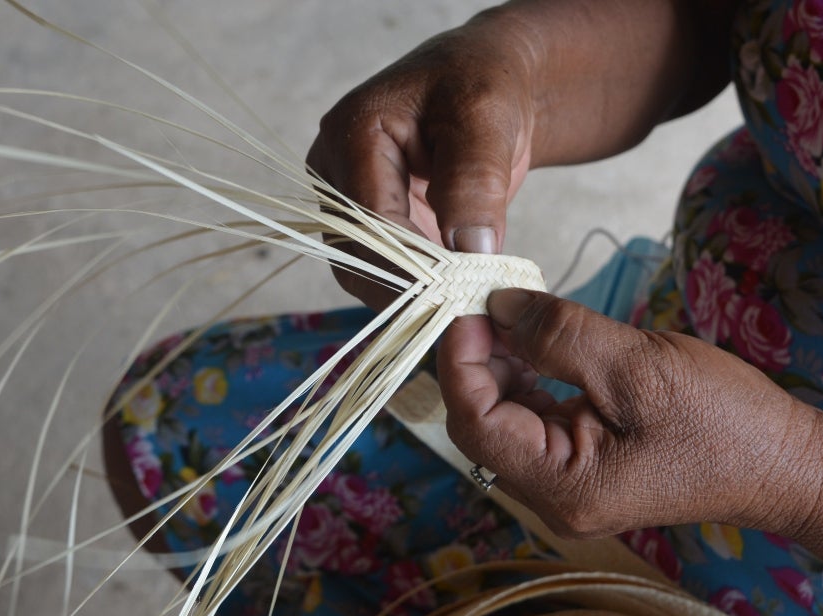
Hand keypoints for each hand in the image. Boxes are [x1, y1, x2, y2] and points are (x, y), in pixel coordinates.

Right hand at [306, 20, 535, 308]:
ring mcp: (349, 203)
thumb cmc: (483, 86)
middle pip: (356, 253)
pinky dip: (418, 292)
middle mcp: (336, 171)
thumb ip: (474, 181)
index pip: (369, 218)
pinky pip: (383, 272)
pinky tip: (455, 302)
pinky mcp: (372, 227)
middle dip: (410, 290)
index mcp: (352, 133)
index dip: (411, 266)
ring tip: (464, 315)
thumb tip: (469, 251)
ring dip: (411, 298)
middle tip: (464, 321)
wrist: (486, 87)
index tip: (457, 299)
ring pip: (363, 272)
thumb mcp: (486, 119)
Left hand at [439, 288, 822, 615]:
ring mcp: (566, 484)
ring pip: (505, 418)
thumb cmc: (722, 418)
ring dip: (500, 363)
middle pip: (482, 421)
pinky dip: (527, 377)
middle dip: (478, 357)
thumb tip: (497, 305)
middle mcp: (552, 496)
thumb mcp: (636, 364)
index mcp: (562, 485)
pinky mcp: (582, 465)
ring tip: (509, 310)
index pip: (474, 422)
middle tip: (485, 297)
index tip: (468, 303)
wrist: (783, 463)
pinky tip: (533, 340)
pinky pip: (534, 420)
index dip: (460, 359)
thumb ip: (559, 335)